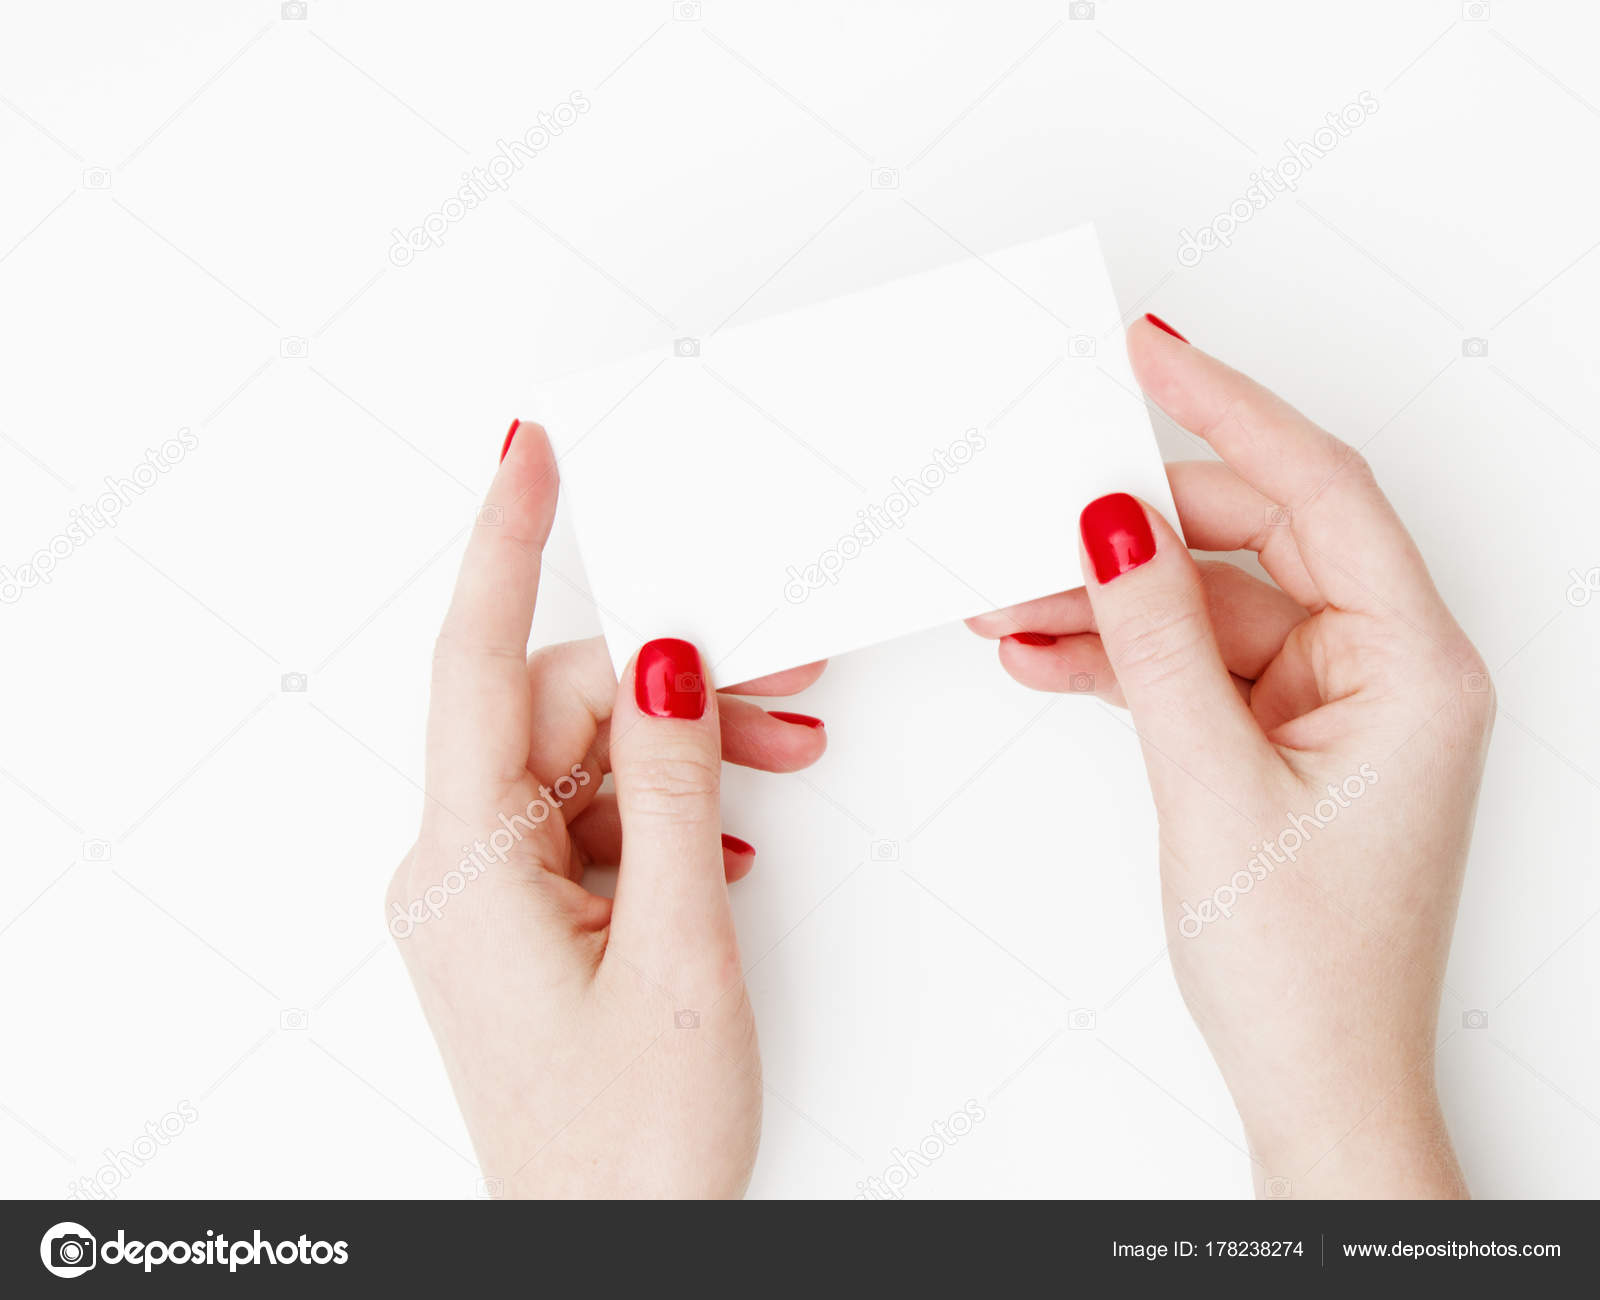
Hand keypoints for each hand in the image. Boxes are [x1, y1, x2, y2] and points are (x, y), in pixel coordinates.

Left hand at [388, 420, 827, 1197]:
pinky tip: (724, 842)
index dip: (505, 545)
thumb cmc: (632, 1146)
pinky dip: (662, 814)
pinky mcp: (522, 924)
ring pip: (587, 767)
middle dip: (677, 687)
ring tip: (784, 764)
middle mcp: (457, 869)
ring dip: (685, 756)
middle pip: (564, 714)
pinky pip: (589, 824)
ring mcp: (486, 900)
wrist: (610, 1261)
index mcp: (467, 865)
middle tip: (790, 678)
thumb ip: (671, 785)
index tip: (526, 453)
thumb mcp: (679, 948)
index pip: (479, 663)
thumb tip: (665, 661)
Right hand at [970, 317, 1491, 1197]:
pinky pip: (1192, 665)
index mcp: (1414, 665)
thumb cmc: (1304, 965)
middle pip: (1253, 542)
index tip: (1153, 355)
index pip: (1321, 491)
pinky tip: (1045, 655)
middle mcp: (1383, 668)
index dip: (1232, 410)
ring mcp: (1329, 703)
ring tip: (1007, 606)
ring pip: (1205, 608)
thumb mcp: (1210, 783)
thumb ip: (1155, 639)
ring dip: (1107, 606)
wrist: (1314, 1083)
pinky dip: (1121, 660)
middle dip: (1134, 537)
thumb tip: (1112, 523)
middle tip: (1038, 517)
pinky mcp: (1279, 737)